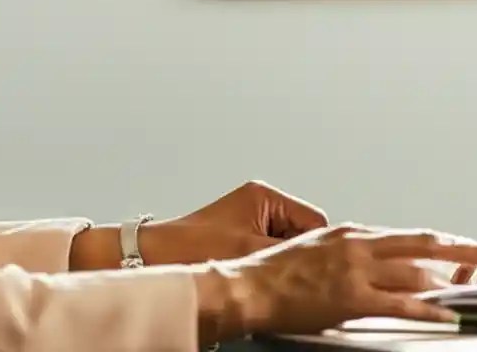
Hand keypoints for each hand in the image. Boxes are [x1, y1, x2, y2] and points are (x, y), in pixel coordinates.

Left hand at [139, 180, 327, 264]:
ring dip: (278, 264)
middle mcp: (260, 205)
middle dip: (295, 256)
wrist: (156, 259)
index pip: (315, 220)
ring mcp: (250, 222)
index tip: (314, 268)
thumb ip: (291, 254)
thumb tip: (320, 261)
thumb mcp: (251, 251)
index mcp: (265, 197)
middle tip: (283, 275)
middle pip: (302, 234)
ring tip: (260, 277)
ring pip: (286, 248)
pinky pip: (269, 254)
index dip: (316, 247)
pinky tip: (253, 279)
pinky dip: (265, 268)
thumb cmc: (192, 247)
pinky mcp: (240, 239)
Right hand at [195, 225, 476, 341]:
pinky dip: (427, 311)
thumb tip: (373, 263)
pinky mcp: (350, 298)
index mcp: (353, 234)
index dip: (443, 241)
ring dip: (452, 281)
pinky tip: (448, 317)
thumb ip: (348, 254)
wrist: (247, 286)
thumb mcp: (316, 250)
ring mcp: (356, 270)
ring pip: (417, 273)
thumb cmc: (276, 273)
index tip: (468, 244)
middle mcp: (360, 245)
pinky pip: (398, 306)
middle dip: (465, 247)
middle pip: (425, 243)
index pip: (409, 235)